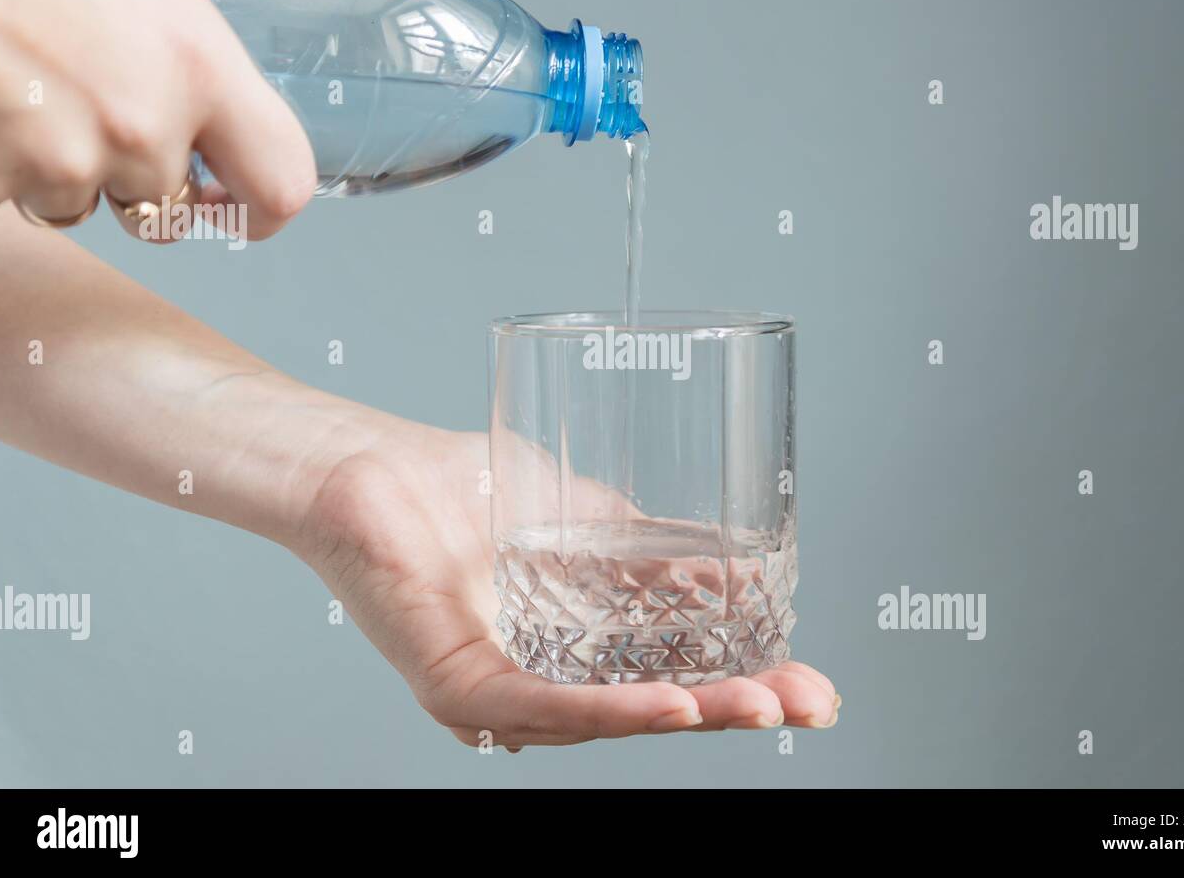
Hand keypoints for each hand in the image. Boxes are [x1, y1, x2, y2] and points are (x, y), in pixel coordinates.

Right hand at [0, 0, 316, 238]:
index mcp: (196, 64)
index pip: (279, 182)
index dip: (264, 207)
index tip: (245, 207)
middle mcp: (141, 125)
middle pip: (171, 205)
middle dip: (144, 178)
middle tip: (97, 107)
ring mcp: (61, 159)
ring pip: (83, 206)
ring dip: (64, 169)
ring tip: (27, 83)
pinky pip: (9, 197)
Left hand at [293, 422, 838, 748]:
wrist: (369, 464)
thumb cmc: (461, 489)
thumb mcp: (582, 520)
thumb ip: (649, 554)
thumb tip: (733, 574)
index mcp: (568, 655)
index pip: (668, 685)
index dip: (744, 688)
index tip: (813, 685)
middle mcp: (536, 688)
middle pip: (650, 714)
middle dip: (737, 710)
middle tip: (809, 702)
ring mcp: (496, 696)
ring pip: (605, 720)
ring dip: (690, 715)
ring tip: (759, 703)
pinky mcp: (456, 688)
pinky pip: (542, 709)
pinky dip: (612, 712)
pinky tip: (673, 707)